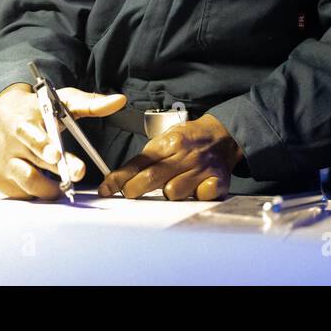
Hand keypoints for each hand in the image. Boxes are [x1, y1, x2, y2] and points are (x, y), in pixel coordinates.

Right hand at [0, 82, 126, 198]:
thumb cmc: (37, 108)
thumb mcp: (61, 100)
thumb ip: (90, 103)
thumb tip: (119, 101)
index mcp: (27, 119)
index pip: (35, 135)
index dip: (45, 146)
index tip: (57, 155)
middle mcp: (12, 141)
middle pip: (35, 161)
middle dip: (58, 172)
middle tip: (76, 176)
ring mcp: (3, 160)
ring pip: (27, 183)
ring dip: (48, 188)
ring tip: (62, 187)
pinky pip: (20, 192)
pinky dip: (34, 193)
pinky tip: (42, 186)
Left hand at [99, 114, 242, 200]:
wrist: (224, 134)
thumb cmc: (190, 139)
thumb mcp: (167, 139)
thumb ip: (149, 157)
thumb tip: (122, 178)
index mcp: (169, 142)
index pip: (137, 163)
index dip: (119, 178)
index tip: (106, 189)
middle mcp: (184, 154)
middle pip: (151, 178)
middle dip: (134, 189)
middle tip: (128, 194)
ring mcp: (201, 168)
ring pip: (174, 192)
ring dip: (169, 194)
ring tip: (172, 186)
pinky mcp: (218, 179)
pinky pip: (201, 196)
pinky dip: (197, 196)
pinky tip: (196, 190)